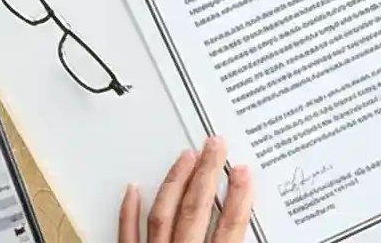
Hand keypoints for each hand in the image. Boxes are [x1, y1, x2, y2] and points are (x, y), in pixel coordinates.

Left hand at [118, 137, 253, 242]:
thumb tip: (253, 237)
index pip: (228, 228)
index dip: (238, 197)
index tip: (242, 172)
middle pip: (195, 210)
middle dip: (207, 173)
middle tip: (214, 147)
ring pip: (163, 214)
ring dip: (175, 182)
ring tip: (185, 157)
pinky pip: (127, 234)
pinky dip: (128, 212)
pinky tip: (133, 191)